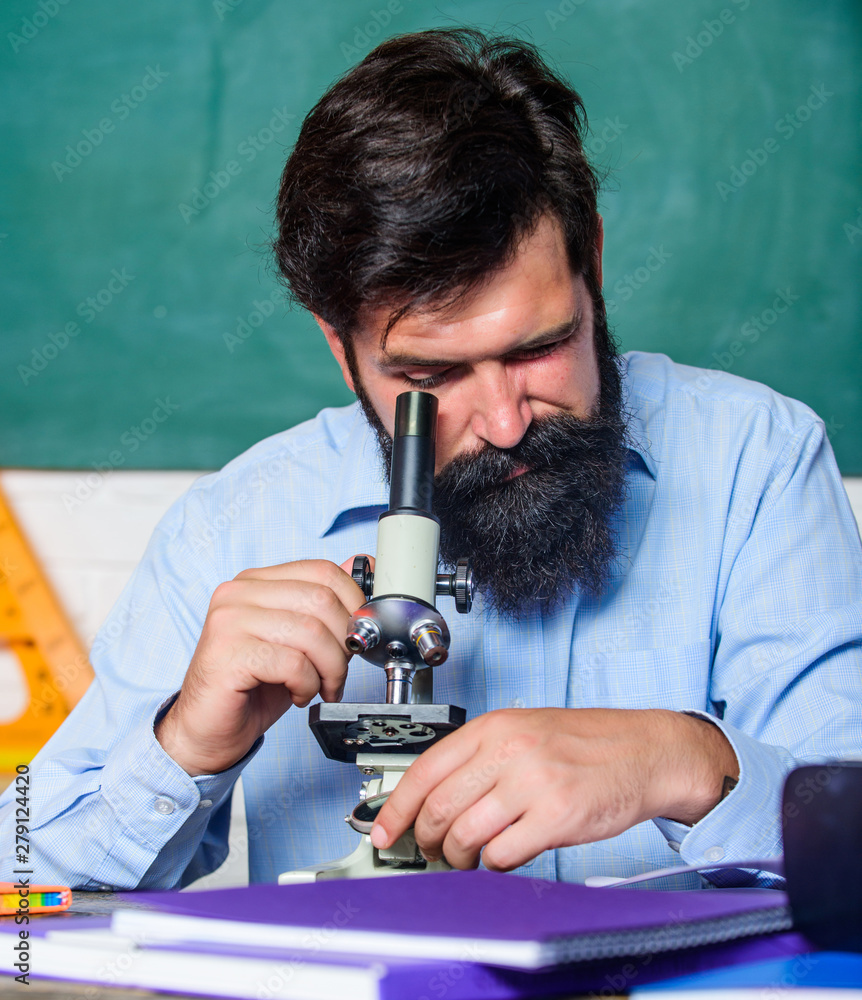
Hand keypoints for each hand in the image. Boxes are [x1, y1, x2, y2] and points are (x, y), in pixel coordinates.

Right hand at [155, 557, 367, 775]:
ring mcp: (229, 621)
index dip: (353, 602)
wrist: (205, 730)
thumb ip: (320, 607)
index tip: (359, 633)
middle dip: (344, 641)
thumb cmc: (252, 686)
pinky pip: (293, 664)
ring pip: (311, 631)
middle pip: (320, 599)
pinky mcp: (227, 655)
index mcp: (256, 582)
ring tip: (321, 687)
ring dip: (330, 668)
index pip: (321, 570)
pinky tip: (298, 695)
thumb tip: (361, 570)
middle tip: (339, 670)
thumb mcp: (295, 641)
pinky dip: (307, 685)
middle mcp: (238, 593)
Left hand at [370, 708, 737, 870]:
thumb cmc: (586, 743)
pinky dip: (495, 864)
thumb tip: (433, 797)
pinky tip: (504, 856)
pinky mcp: (557, 816)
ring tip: (467, 858)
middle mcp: (508, 750)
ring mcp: (533, 782)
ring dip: (458, 857)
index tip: (384, 831)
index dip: (396, 807)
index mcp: (494, 727)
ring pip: (465, 835)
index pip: (425, 769)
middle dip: (426, 839)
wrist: (645, 749)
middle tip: (431, 850)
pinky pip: (503, 854)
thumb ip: (480, 758)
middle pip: (438, 806)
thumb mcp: (524, 731)